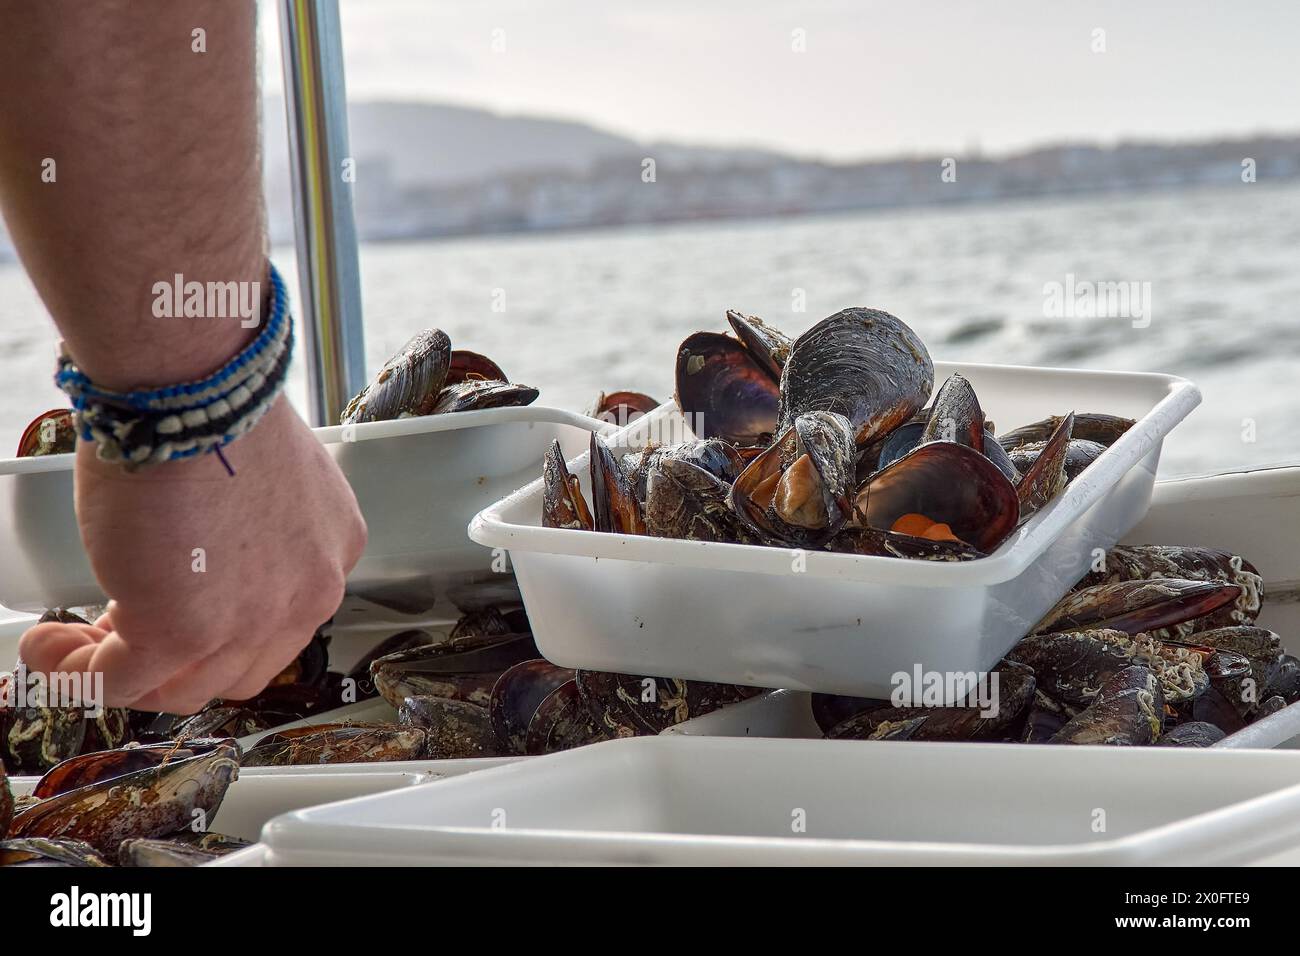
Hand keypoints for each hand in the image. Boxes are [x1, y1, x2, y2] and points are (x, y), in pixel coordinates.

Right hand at [18, 397, 366, 712]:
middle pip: (239, 669)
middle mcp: (308, 593)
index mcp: (331, 550)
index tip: (167, 601)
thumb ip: (249, 526)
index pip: (279, 623)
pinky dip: (76, 677)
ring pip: (185, 690)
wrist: (193, 387)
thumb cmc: (218, 406)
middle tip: (119, 629)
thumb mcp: (263, 477)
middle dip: (175, 661)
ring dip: (124, 676)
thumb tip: (198, 552)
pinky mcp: (185, 632)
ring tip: (75, 645)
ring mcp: (251, 620)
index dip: (218, 625)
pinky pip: (121, 683)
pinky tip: (47, 648)